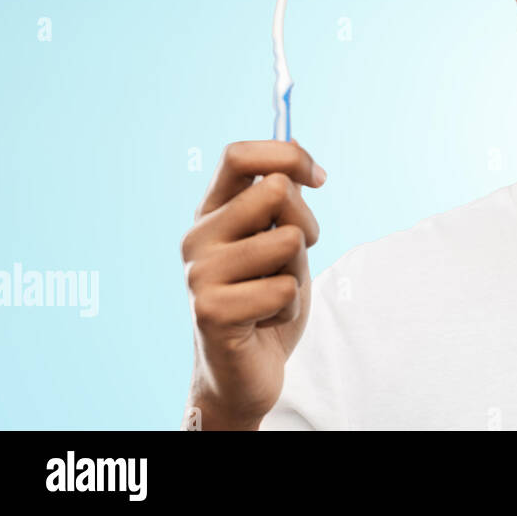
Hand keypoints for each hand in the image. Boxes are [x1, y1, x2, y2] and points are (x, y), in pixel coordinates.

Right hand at [180, 139, 325, 429]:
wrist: (248, 370)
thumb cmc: (268, 299)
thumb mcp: (282, 241)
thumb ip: (282, 200)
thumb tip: (293, 144)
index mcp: (212, 212)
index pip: (238, 155)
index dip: (288, 155)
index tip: (319, 179)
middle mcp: (197, 237)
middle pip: (275, 190)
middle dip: (306, 224)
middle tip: (292, 259)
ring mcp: (199, 273)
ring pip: (288, 241)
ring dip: (297, 273)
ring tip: (272, 294)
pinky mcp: (210, 310)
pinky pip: (285, 289)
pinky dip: (289, 308)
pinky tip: (264, 321)